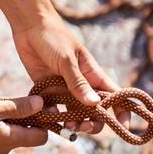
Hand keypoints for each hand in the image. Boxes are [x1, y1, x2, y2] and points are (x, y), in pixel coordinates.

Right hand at [0, 95, 48, 153]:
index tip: (36, 110)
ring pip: (2, 141)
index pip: (42, 138)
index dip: (43, 124)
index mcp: (11, 139)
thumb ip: (18, 107)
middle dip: (16, 122)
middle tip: (1, 107)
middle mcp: (3, 152)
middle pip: (20, 137)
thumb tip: (40, 104)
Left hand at [11, 13, 129, 134]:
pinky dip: (52, 117)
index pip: (115, 97)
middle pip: (95, 112)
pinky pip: (53, 109)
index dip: (122, 113)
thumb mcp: (67, 60)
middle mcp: (82, 85)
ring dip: (73, 123)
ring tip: (66, 126)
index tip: (122, 127)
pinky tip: (47, 117)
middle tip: (81, 127)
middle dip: (92, 124)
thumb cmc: (54, 38)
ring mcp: (65, 89)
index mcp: (94, 75)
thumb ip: (78, 83)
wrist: (30, 26)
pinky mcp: (48, 90)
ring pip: (75, 114)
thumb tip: (95, 105)